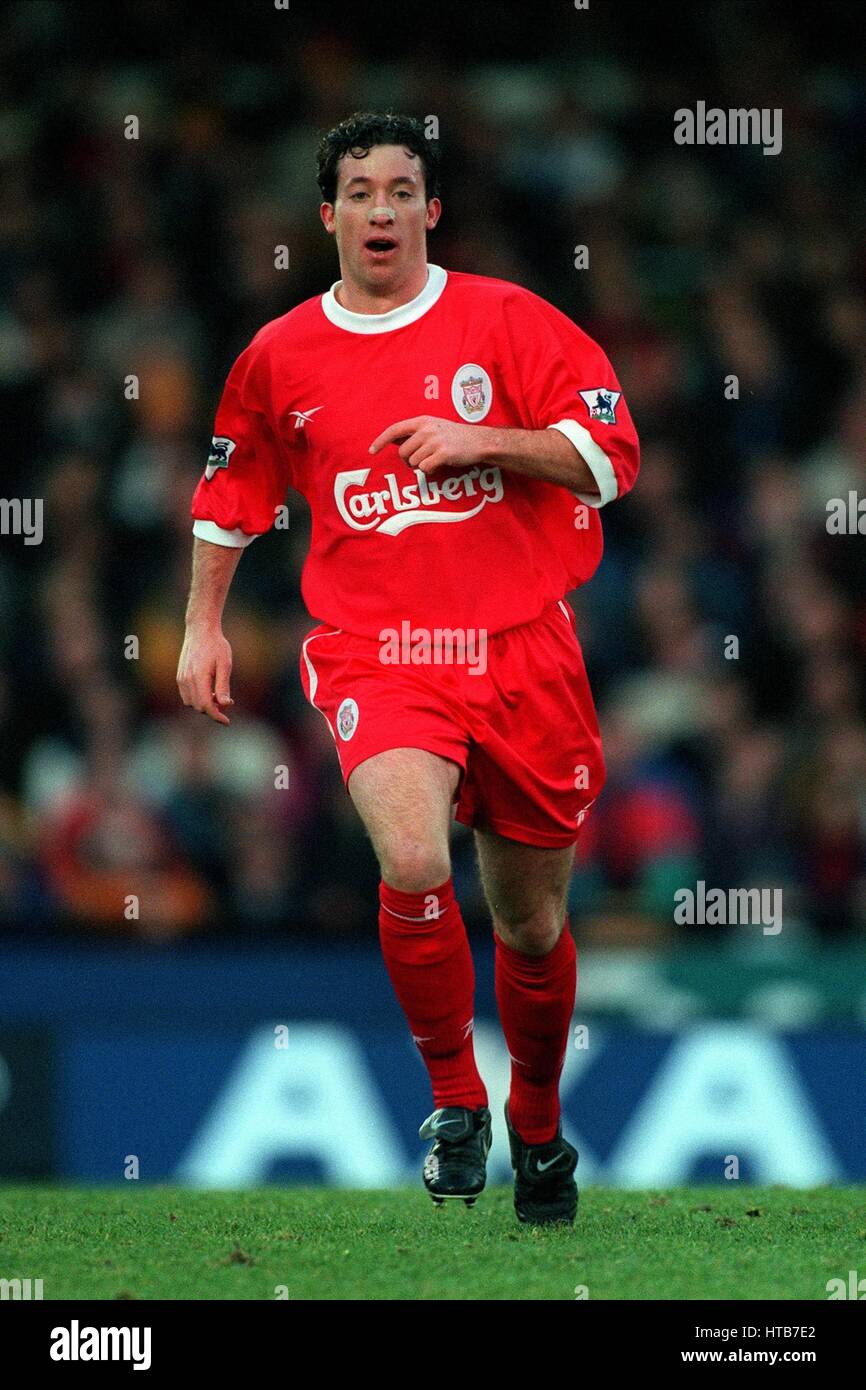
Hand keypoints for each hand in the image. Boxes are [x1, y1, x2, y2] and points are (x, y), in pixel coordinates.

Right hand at [177, 623, 233, 725]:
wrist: (200, 630)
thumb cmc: (216, 645)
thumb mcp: (225, 664)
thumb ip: (224, 685)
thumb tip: (225, 705)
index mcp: (198, 677)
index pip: (206, 706)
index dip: (217, 716)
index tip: (227, 721)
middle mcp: (186, 679)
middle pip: (198, 707)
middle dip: (213, 710)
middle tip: (228, 702)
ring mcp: (181, 678)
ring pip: (191, 703)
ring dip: (204, 704)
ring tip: (218, 695)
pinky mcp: (180, 676)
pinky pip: (186, 696)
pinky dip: (197, 698)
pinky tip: (209, 690)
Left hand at [369, 416, 486, 474]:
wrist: (479, 441)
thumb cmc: (454, 436)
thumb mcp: (433, 428)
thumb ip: (414, 433)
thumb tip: (392, 441)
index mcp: (422, 421)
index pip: (395, 429)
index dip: (381, 441)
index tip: (371, 451)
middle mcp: (427, 429)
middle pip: (403, 452)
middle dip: (408, 461)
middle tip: (420, 461)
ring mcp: (435, 441)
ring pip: (414, 462)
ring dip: (422, 466)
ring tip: (435, 459)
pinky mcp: (443, 454)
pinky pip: (425, 468)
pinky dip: (430, 471)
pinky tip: (440, 465)